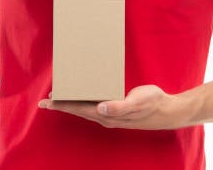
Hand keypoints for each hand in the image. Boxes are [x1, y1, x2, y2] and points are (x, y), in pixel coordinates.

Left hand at [38, 85, 190, 129]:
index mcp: (108, 114)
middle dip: (61, 105)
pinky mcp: (116, 109)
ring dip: (71, 103)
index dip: (62, 105)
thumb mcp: (138, 102)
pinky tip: (82, 96)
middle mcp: (106, 116)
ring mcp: (111, 114)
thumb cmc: (153, 103)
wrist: (168, 110)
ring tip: (59, 97)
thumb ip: (120, 106)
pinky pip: (94, 106)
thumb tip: (100, 108)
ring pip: (85, 109)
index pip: (79, 109)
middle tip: (45, 100)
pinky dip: (83, 101)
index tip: (47, 102)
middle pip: (78, 110)